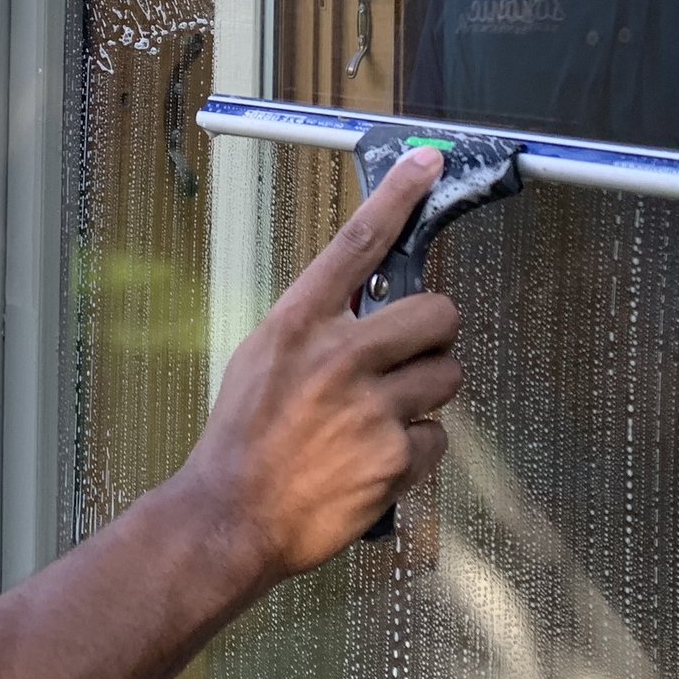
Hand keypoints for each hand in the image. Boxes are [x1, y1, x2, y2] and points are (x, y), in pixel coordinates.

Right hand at [171, 149, 463, 587]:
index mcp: (300, 322)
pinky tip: (376, 460)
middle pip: (437, 313)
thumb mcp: (264, 357)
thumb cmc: (243, 438)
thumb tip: (365, 302)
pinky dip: (414, 451)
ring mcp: (371, 406)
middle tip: (412, 355)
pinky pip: (436, 438)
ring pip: (447, 377)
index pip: (359, 241)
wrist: (231, 516)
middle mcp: (340, 355)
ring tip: (382, 416)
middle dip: (434, 334)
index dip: (398, 195)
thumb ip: (316, 326)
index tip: (428, 163)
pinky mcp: (394, 456)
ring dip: (426, 395)